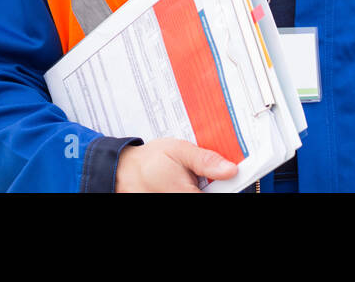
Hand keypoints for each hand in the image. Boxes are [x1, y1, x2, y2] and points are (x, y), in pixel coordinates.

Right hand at [114, 138, 238, 191]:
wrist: (124, 171)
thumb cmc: (149, 160)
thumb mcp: (179, 151)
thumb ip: (205, 161)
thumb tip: (231, 169)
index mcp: (187, 195)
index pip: (222, 196)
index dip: (230, 187)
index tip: (230, 177)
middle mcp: (183, 203)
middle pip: (212, 196)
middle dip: (215, 186)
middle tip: (204, 176)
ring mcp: (173, 204)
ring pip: (203, 196)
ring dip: (204, 188)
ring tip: (193, 179)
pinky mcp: (173, 202)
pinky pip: (194, 196)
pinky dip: (194, 189)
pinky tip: (189, 184)